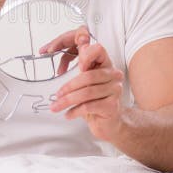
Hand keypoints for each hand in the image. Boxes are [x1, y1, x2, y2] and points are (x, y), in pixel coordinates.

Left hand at [40, 26, 125, 140]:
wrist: (108, 122)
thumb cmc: (95, 100)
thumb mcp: (85, 84)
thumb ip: (80, 71)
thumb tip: (67, 62)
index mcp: (106, 65)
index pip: (98, 50)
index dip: (86, 55)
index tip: (76, 66)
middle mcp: (114, 75)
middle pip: (88, 76)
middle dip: (68, 87)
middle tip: (56, 95)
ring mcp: (116, 90)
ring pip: (87, 93)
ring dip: (68, 101)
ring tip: (57, 106)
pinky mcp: (113, 105)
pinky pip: (89, 106)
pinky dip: (75, 111)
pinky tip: (68, 114)